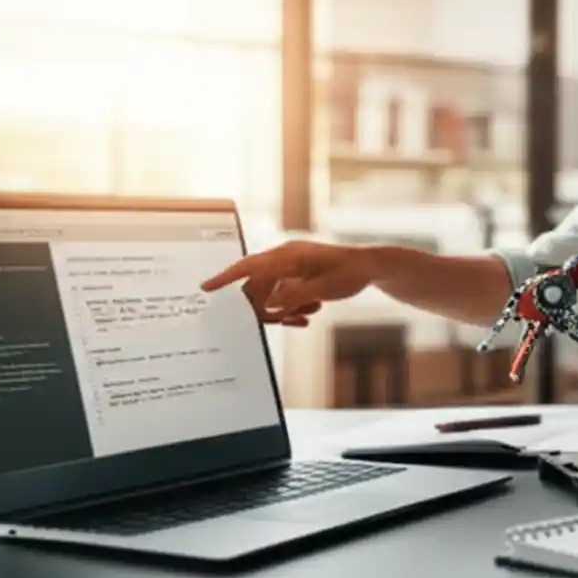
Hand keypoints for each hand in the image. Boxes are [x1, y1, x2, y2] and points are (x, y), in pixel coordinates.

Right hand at [200, 241, 381, 326]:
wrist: (370, 266)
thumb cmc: (349, 272)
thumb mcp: (322, 289)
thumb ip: (293, 297)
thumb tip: (268, 306)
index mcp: (287, 256)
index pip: (249, 266)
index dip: (226, 277)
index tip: (207, 286)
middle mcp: (284, 259)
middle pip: (259, 288)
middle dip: (269, 308)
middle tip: (287, 321)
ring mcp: (290, 267)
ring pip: (273, 294)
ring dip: (286, 309)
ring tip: (309, 313)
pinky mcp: (297, 275)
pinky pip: (284, 294)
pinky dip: (293, 307)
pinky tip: (310, 312)